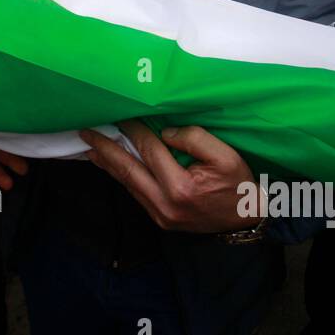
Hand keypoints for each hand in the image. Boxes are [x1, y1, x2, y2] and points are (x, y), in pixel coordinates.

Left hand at [80, 119, 262, 233]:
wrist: (248, 219)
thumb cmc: (238, 184)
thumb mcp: (225, 155)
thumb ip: (194, 138)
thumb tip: (165, 133)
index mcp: (180, 188)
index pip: (150, 151)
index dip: (134, 130)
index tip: (121, 114)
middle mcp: (164, 204)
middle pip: (128, 171)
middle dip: (105, 150)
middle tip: (86, 133)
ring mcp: (160, 215)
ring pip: (128, 185)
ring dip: (108, 164)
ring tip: (91, 147)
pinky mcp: (160, 220)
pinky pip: (136, 193)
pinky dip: (122, 177)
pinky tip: (112, 166)